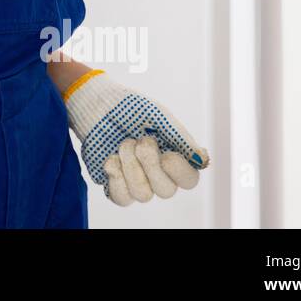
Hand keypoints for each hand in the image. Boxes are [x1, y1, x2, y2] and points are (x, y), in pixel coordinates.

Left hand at [63, 70, 210, 206]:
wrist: (97, 103)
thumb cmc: (130, 107)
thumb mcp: (158, 116)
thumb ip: (180, 137)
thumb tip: (203, 160)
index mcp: (174, 156)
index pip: (189, 180)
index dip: (179, 171)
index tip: (167, 153)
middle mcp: (158, 173)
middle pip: (166, 191)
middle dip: (151, 164)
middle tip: (141, 140)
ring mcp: (136, 180)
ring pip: (143, 196)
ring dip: (131, 167)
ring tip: (124, 143)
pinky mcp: (114, 182)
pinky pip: (121, 197)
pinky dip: (116, 177)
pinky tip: (111, 159)